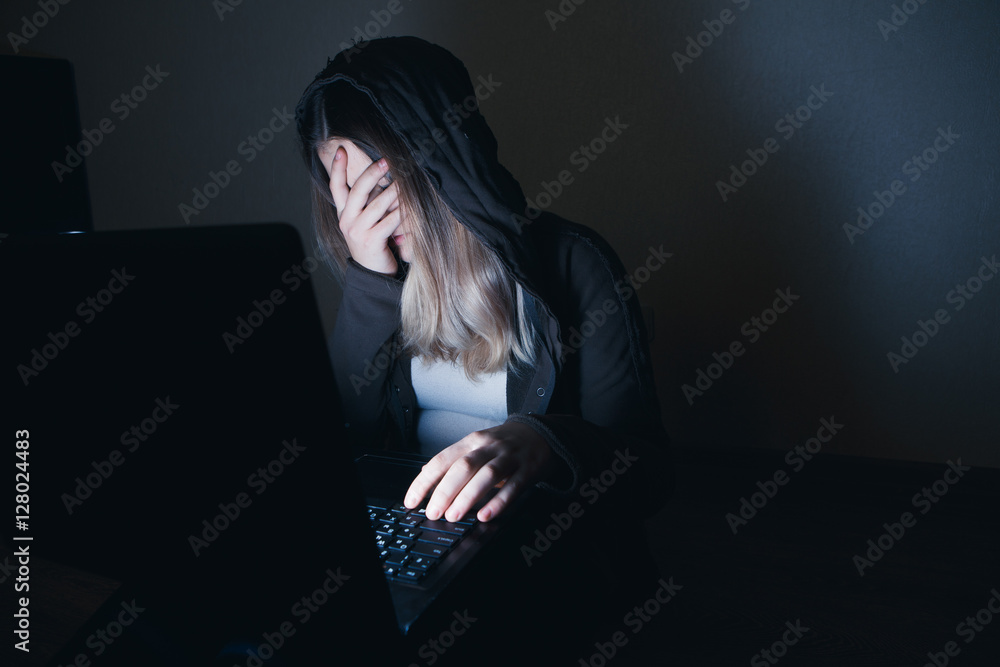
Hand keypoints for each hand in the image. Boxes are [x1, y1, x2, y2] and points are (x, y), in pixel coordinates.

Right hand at [328, 146, 400, 274]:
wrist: (373, 274)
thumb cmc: (375, 243)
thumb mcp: (366, 221)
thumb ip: (369, 202)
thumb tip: (383, 177)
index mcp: (343, 214)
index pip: (335, 187)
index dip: (337, 168)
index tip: (341, 149)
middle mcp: (346, 221)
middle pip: (357, 190)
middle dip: (372, 173)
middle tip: (386, 160)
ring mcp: (357, 231)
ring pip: (378, 204)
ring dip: (394, 191)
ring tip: (406, 180)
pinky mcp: (372, 240)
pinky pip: (391, 220)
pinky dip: (404, 212)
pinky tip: (413, 206)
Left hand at [404, 422, 553, 521]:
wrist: (540, 433)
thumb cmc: (503, 444)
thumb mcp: (476, 445)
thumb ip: (452, 459)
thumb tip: (425, 473)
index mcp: (471, 441)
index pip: (442, 460)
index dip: (424, 481)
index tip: (411, 500)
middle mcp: (488, 447)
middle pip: (463, 467)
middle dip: (445, 491)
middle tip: (433, 512)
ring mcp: (509, 457)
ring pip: (486, 475)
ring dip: (468, 497)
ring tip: (454, 516)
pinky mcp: (527, 470)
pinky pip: (513, 487)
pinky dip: (498, 502)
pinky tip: (486, 515)